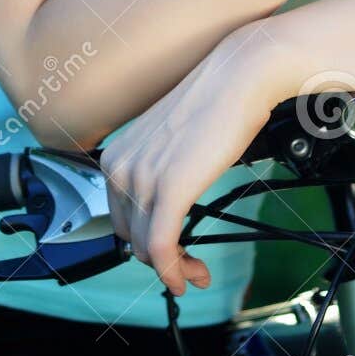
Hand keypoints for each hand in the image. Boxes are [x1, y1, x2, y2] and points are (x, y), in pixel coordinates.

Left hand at [98, 26, 275, 297]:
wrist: (238, 77)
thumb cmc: (213, 106)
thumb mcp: (170, 144)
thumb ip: (157, 174)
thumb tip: (162, 212)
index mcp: (116, 156)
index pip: (119, 219)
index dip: (146, 245)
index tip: (171, 255)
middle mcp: (120, 167)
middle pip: (131, 238)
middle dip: (161, 260)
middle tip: (191, 267)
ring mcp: (142, 178)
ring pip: (147, 248)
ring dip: (174, 269)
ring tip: (198, 273)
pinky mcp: (169, 189)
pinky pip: (162, 246)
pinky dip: (173, 271)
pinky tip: (189, 278)